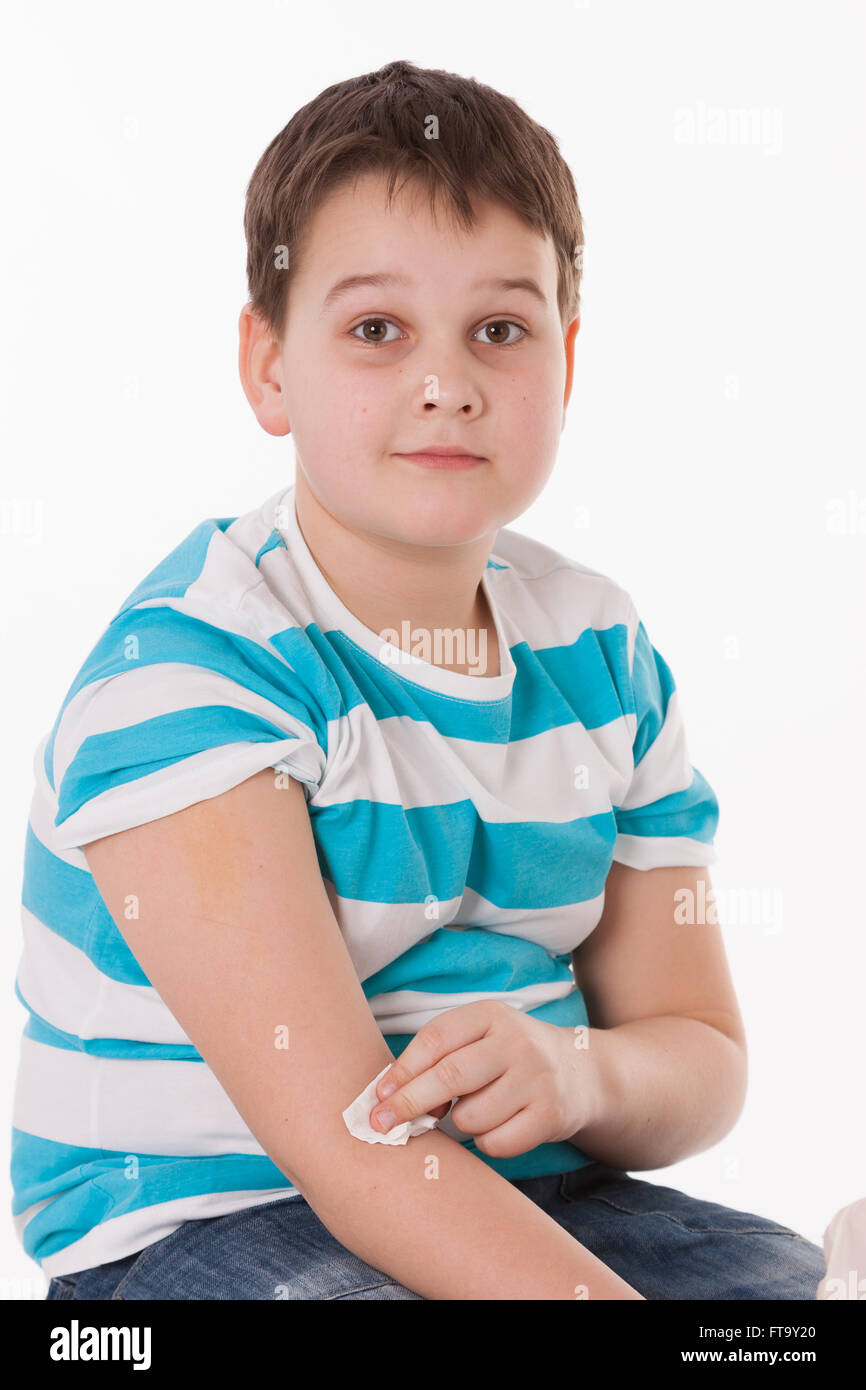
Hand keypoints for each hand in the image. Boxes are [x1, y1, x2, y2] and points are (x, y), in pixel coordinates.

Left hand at [369, 1001, 603, 1157]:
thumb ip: (440, 1057)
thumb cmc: (512, 1057)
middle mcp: (516, 1042)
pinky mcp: (550, 1115)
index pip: (435, 1038)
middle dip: (408, 1104)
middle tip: (379, 1125)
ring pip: (469, 1117)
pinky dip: (487, 1142)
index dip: (402, 1069)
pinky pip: (495, 1143)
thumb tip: (389, 1096)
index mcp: (491, 1015)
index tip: (378, 1094)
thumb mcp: (481, 1038)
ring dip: (459, 1123)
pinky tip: (499, 1125)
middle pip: (449, 1077)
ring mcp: (537, 1079)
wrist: (583, 1074)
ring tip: (476, 1110)